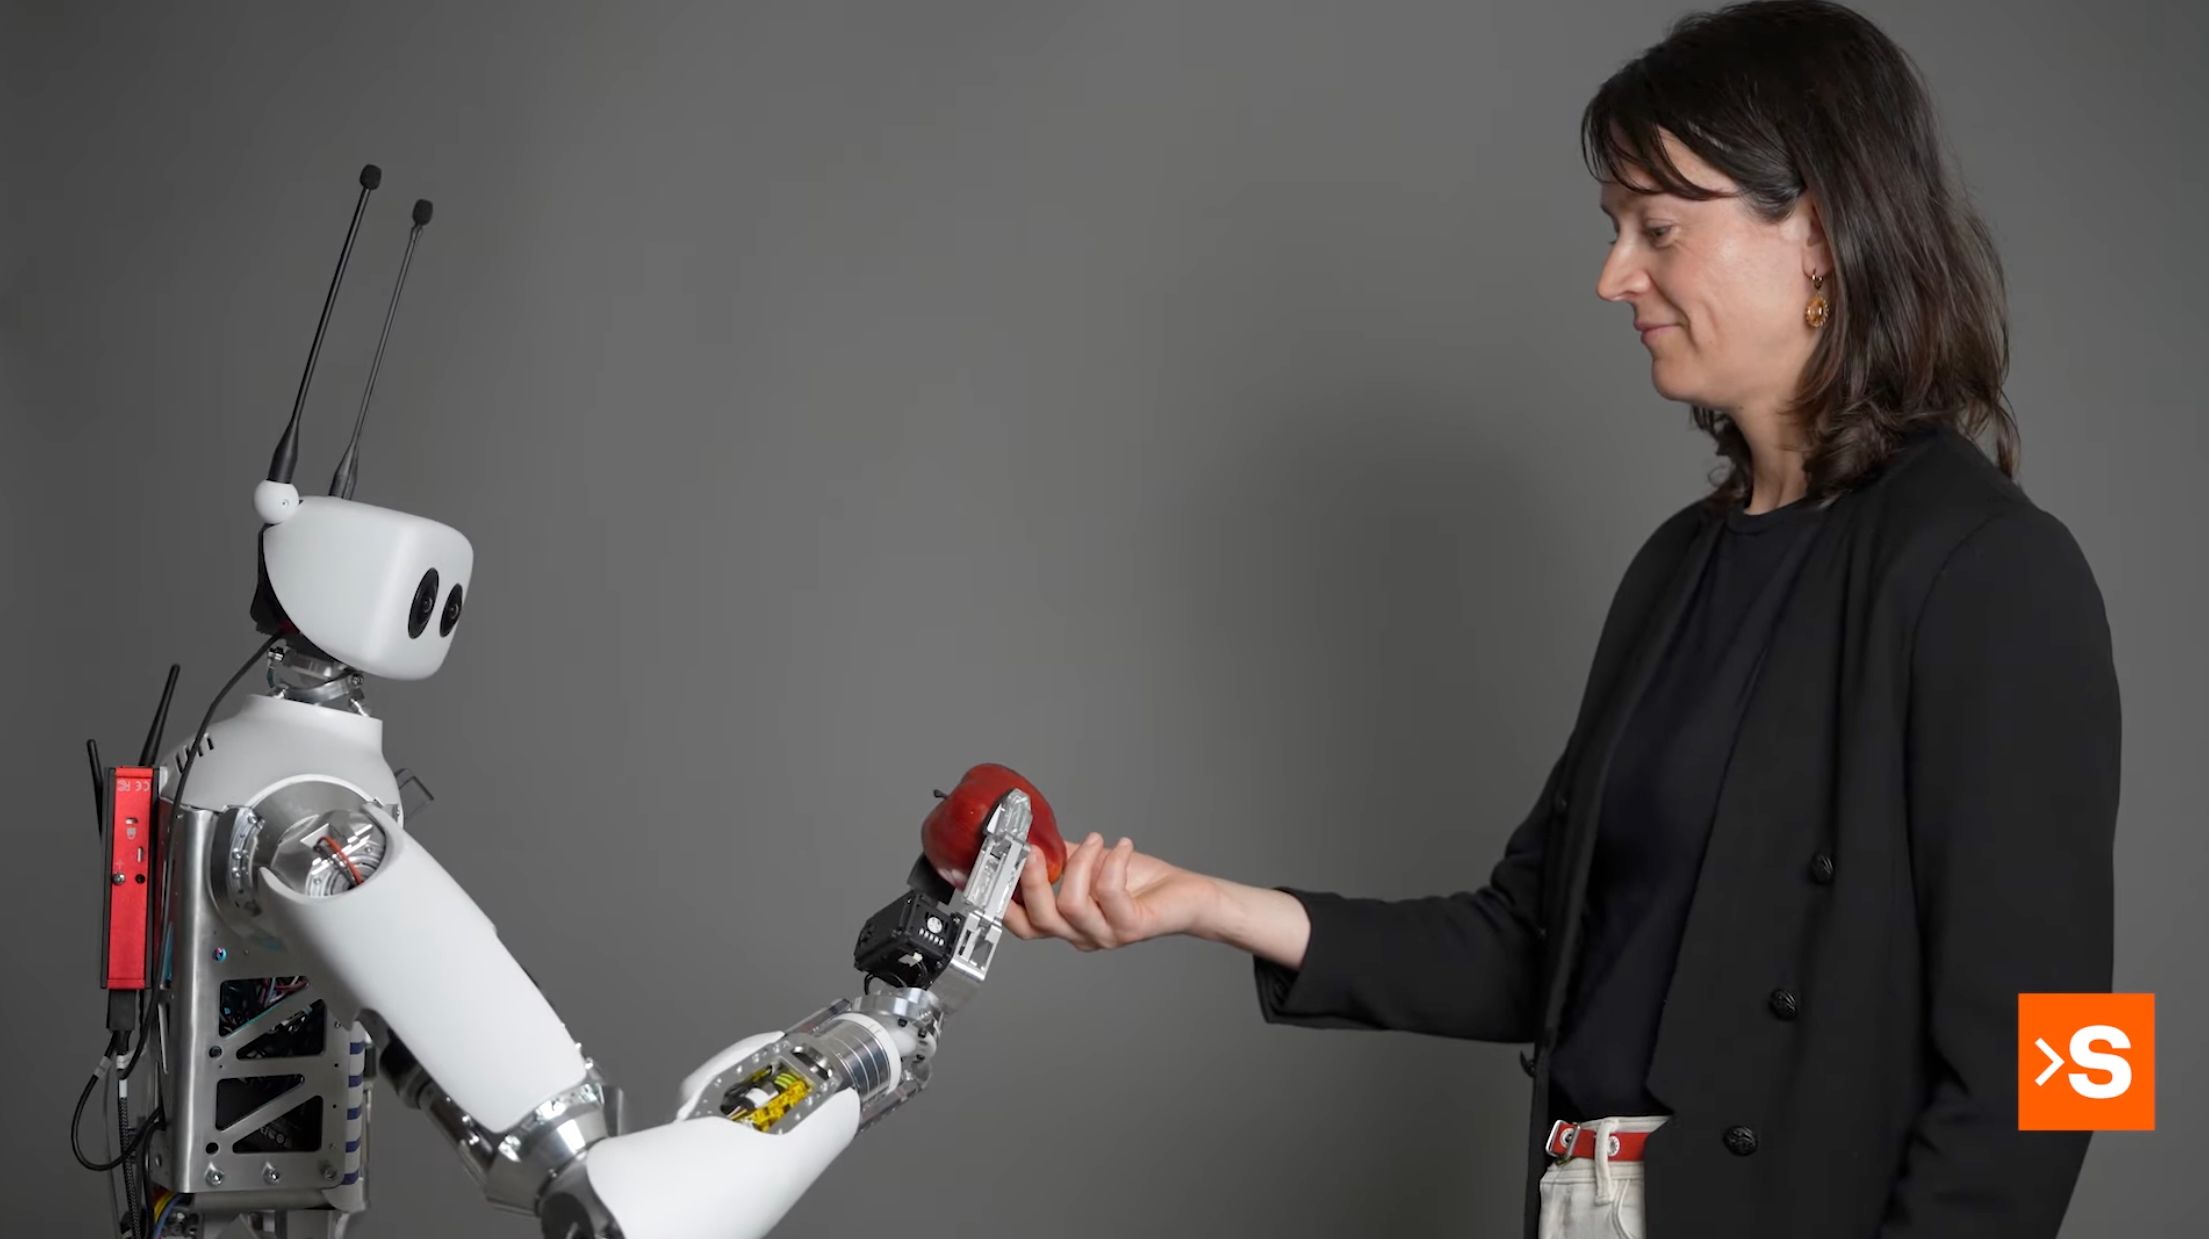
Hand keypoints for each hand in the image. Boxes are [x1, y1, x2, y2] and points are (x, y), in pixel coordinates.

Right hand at [1003, 833, 1220, 950]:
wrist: (1186, 895)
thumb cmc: (1142, 882)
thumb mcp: (1091, 865)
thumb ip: (1061, 856)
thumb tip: (1033, 833)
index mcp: (1065, 922)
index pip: (1022, 926)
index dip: (1000, 904)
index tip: (992, 869)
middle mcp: (1081, 934)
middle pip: (1038, 921)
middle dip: (1032, 880)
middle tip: (1034, 849)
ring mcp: (1105, 934)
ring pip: (1071, 905)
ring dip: (1081, 863)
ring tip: (1097, 841)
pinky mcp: (1131, 927)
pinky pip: (1109, 894)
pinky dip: (1112, 862)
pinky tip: (1123, 847)